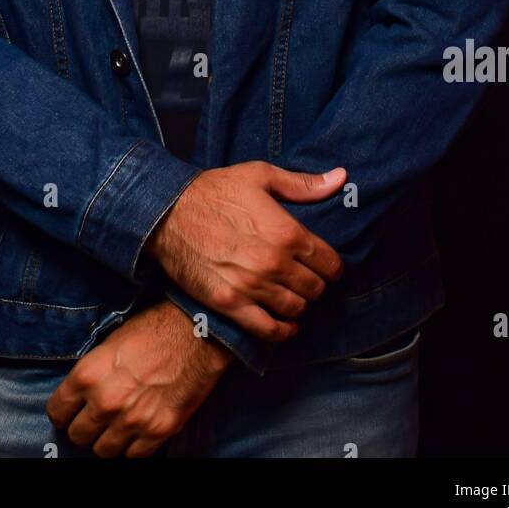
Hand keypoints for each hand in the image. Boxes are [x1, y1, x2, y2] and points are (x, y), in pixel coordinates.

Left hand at [45, 300, 233, 458]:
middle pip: (78, 436)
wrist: (197, 331)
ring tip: (115, 427)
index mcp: (88, 374)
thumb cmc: (154, 329)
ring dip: (106, 440)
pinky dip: (132, 448)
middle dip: (84, 427)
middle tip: (94, 419)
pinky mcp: (158, 431)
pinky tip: (135, 432)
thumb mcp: (111, 342)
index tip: (70, 411)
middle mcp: (106, 401)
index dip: (63, 412)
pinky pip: (133, 456)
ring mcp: (132, 419)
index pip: (57, 411)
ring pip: (102, 451)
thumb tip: (80, 395)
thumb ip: (92, 373)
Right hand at [145, 161, 346, 340]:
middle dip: (315, 284)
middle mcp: (274, 263)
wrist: (167, 213)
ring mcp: (252, 287)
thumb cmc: (215, 191)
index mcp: (287, 232)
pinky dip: (283, 331)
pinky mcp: (230, 304)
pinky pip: (269, 330)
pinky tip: (286, 324)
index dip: (331, 266)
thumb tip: (340, 178)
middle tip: (306, 278)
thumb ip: (303, 184)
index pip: (329, 263)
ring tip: (291, 294)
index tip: (325, 265)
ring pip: (295, 309)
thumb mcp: (260, 176)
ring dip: (299, 304)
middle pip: (315, 288)